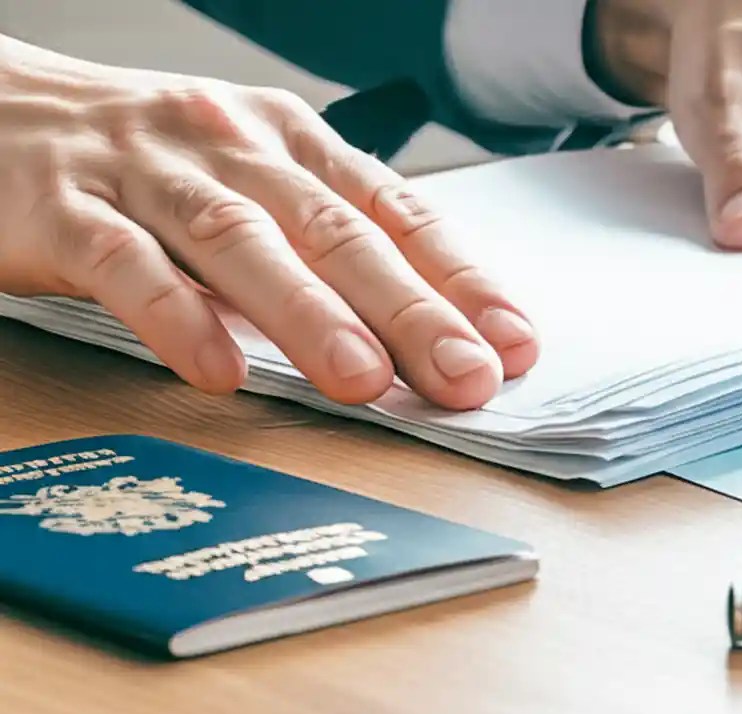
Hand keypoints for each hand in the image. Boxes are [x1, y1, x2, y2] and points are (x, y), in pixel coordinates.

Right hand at [0, 36, 537, 409]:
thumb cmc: (148, 159)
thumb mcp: (253, 179)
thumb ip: (323, 245)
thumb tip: (422, 330)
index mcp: (292, 143)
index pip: (397, 212)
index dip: (461, 278)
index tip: (514, 342)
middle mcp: (234, 147)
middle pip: (337, 233)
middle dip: (412, 311)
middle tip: (466, 376)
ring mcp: (150, 173)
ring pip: (243, 244)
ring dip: (310, 316)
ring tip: (366, 381)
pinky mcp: (66, 207)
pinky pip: (128, 264)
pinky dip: (176, 316)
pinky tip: (217, 370)